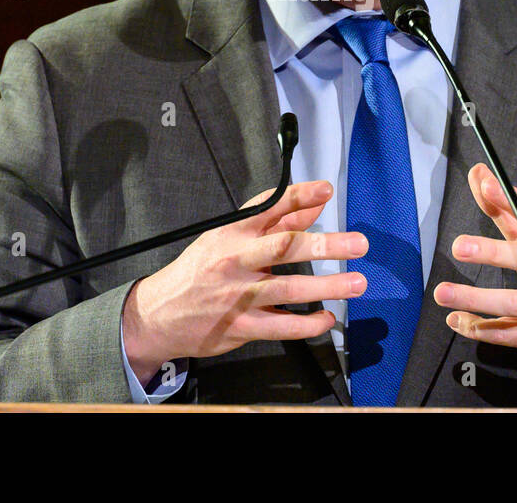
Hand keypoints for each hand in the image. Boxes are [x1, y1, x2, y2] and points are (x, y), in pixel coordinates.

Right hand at [122, 180, 367, 382]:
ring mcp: (238, 296)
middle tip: (357, 243)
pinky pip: (281, 326)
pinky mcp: (241, 326)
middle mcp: (236, 261)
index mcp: (233, 234)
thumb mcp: (229, 237)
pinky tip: (327, 318)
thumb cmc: (200, 270)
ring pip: (288, 288)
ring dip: (327, 286)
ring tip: (356, 283)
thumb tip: (314, 204)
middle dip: (325, 244)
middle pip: (284, 247)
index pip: (269, 208)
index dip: (299, 197)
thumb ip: (275, 220)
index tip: (325, 190)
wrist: (158, 314)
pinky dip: (307, 324)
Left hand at [433, 164, 516, 389]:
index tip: (485, 183)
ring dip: (476, 299)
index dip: (511, 200)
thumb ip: (509, 213)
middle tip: (460, 246)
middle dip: (492, 252)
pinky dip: (482, 329)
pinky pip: (511, 334)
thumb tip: (478, 174)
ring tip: (442, 292)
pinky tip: (458, 320)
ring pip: (514, 303)